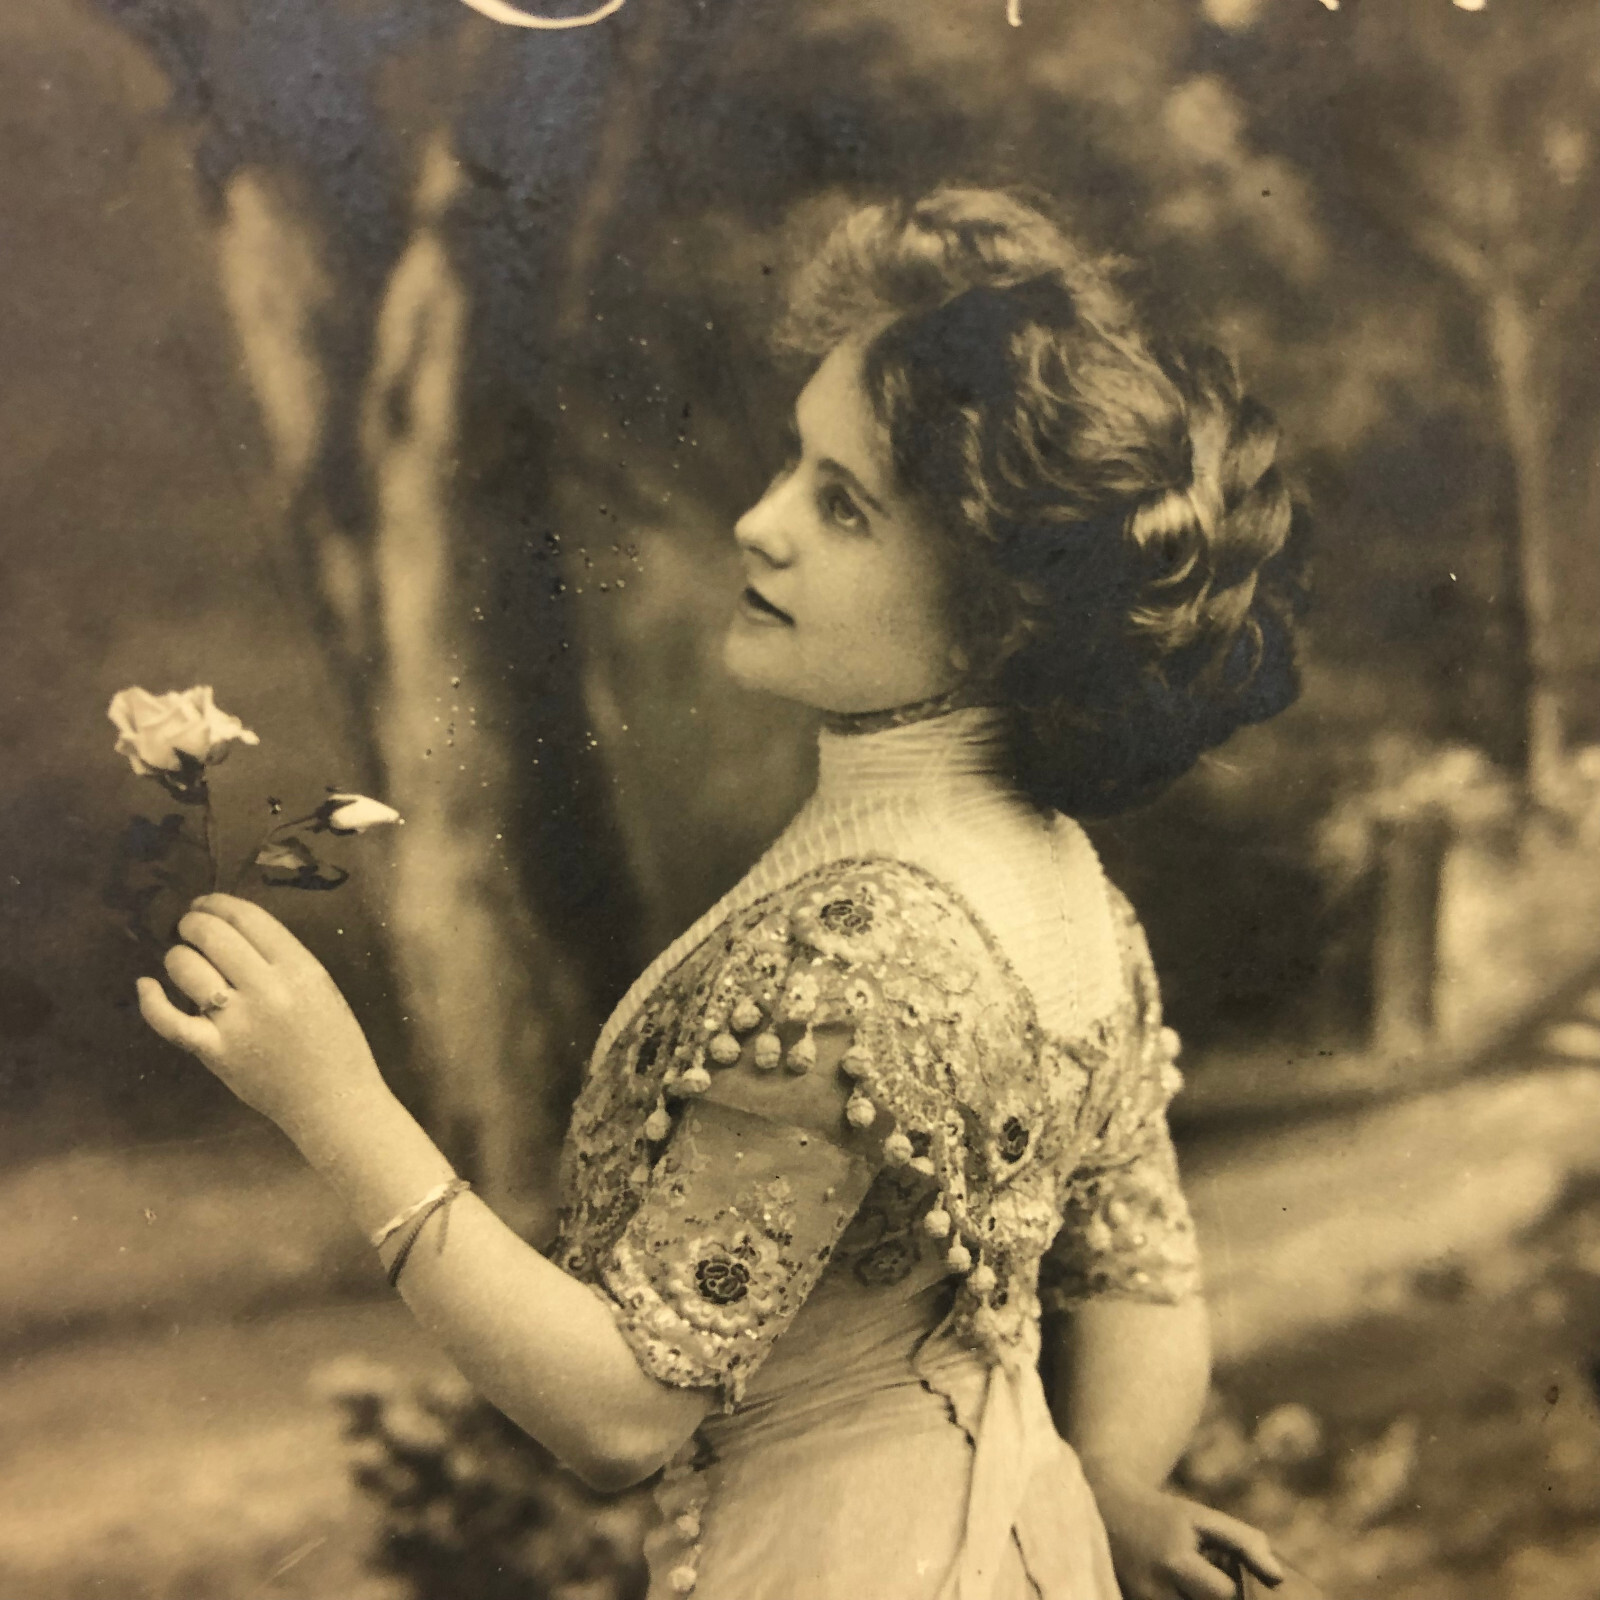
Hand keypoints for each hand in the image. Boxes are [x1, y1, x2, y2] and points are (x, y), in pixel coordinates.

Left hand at [136, 893, 387, 1145]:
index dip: (218, 903)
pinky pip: (168, 1020)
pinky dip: (150, 1000)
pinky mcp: (214, 1052)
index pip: (247, 917)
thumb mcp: (322, 986)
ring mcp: (236, 1022)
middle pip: (212, 934)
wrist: (335, 1101)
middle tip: (190, 927)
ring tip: (186, 962)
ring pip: (186, 967)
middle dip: (192, 923)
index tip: (207, 904)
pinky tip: (145, 985)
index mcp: (300, 968)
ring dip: (178, 957)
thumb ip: (282, 959)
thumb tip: (232, 934)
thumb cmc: (336, 1043)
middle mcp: (266, 989)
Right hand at [1091, 1475, 1281, 1599]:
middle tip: (1215, 1580)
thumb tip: (1279, 1578)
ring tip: (1198, 1586)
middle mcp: (1155, 1593)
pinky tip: (1188, 1593)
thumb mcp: (1201, 1516)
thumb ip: (1243, 1541)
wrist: (1105, 1513)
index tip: (1234, 1575)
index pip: (1225, 1595)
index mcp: (1174, 1562)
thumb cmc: (1162, 1516)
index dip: (1238, 1589)